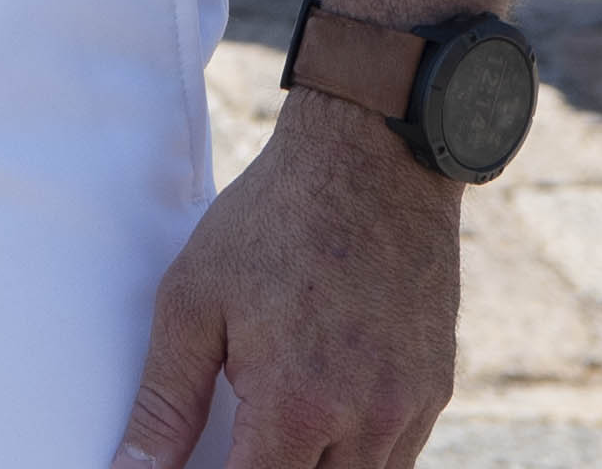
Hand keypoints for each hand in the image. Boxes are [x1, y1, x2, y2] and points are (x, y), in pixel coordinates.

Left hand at [116, 100, 459, 467]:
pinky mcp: (436, 391)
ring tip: (272, 432)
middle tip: (236, 440)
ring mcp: (411, 410)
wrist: (370, 162)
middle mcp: (367, 423)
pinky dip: (356, 457)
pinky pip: (397, 459)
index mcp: (297, 406)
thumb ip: (165, 403)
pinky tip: (318, 423)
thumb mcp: (192, 303)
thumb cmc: (270, 224)